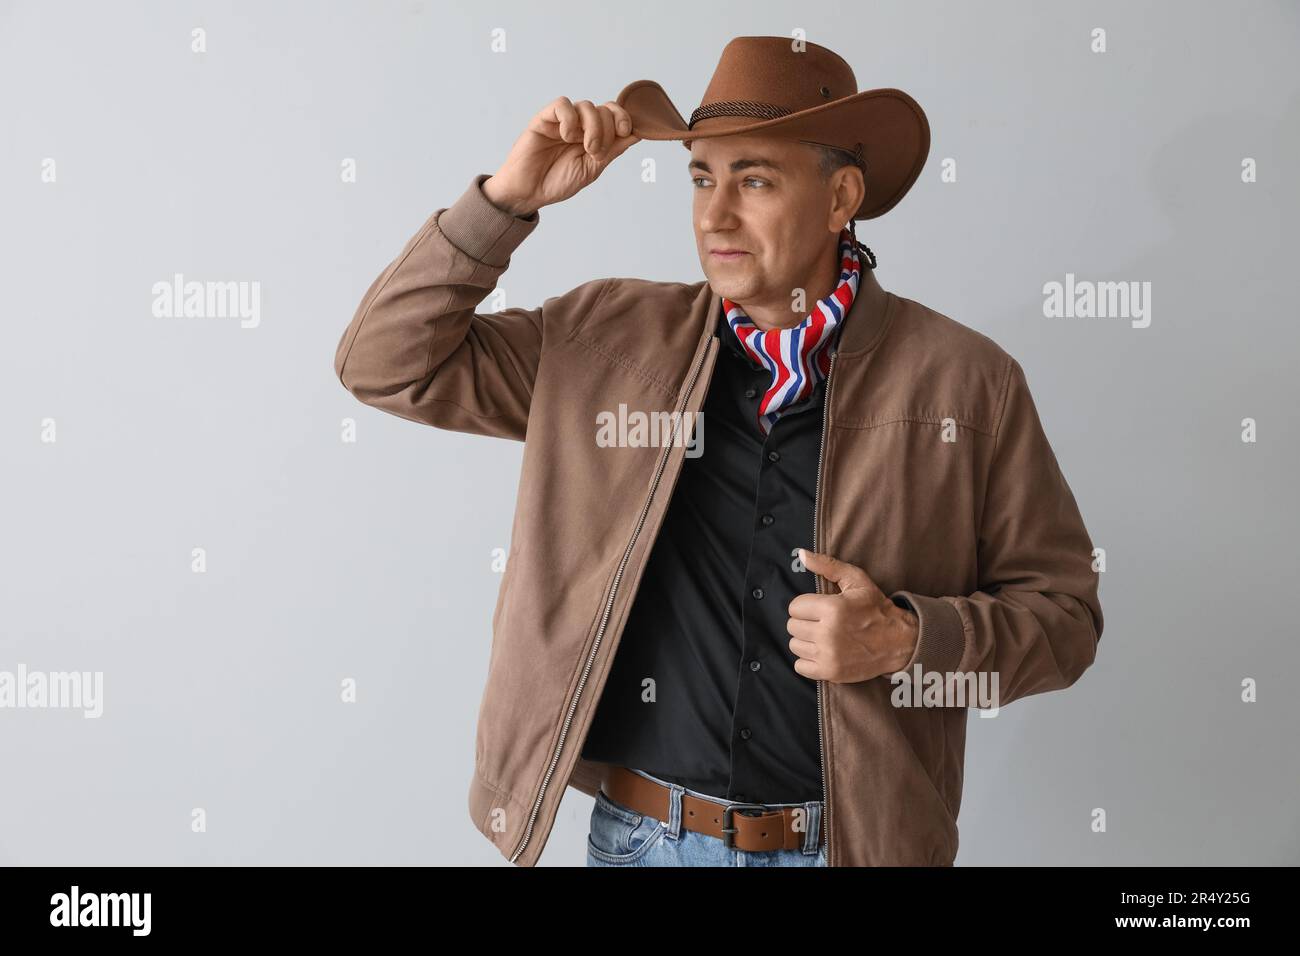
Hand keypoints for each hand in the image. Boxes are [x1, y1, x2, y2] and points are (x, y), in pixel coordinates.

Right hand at [483, 96, 640, 216]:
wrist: (528, 192)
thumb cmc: (558, 182)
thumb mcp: (592, 168)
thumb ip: (613, 150)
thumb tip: (637, 134)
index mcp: (592, 135)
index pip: (614, 113)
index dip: (624, 118)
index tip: (625, 132)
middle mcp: (579, 125)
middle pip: (603, 110)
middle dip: (607, 131)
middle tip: (595, 151)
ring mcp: (562, 121)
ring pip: (586, 106)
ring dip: (592, 127)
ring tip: (585, 147)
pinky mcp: (544, 119)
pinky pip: (563, 105)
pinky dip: (570, 119)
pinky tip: (566, 135)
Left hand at [787, 549, 918, 682]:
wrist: (900, 641)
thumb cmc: (876, 608)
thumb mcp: (856, 581)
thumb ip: (827, 566)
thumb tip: (801, 554)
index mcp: (832, 608)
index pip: (794, 607)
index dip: (806, 606)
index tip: (819, 608)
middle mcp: (828, 632)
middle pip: (792, 626)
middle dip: (805, 622)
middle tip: (822, 622)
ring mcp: (829, 655)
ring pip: (795, 645)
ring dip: (806, 640)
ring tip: (823, 636)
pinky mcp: (830, 672)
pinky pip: (800, 666)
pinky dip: (808, 660)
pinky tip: (822, 652)